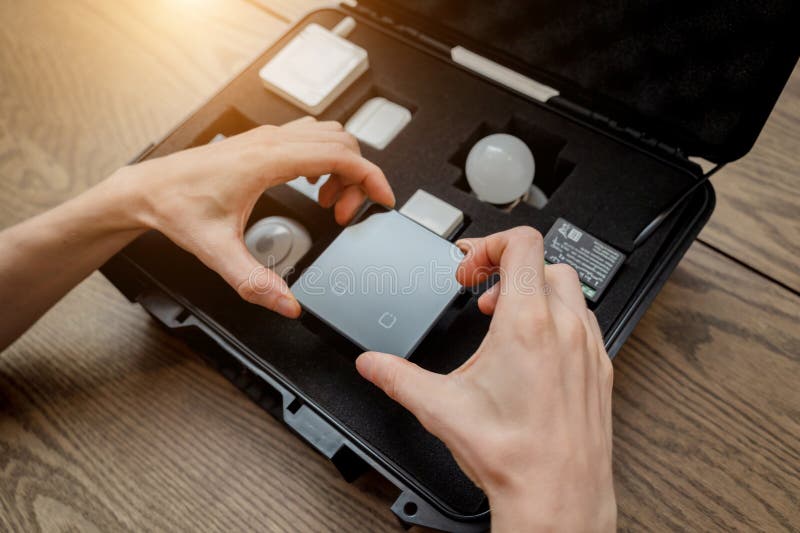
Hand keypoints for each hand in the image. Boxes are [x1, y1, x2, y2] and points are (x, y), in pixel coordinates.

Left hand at [113, 117, 394, 317]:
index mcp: (268, 161)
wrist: (147, 189)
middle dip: (356, 178)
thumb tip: (287, 303)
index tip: (383, 198)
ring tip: (330, 200)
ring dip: (341, 166)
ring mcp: (267, 138)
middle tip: (345, 213)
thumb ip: (253, 281)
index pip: (340, 155)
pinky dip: (323, 159)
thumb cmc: (176, 207)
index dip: (371, 176)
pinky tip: (311, 184)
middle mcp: (270, 142)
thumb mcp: (217, 252)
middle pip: (341, 142)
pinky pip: (309, 138)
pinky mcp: (261, 142)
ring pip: (327, 136)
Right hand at [355, 227, 615, 531]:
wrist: (558, 498)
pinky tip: (533, 348)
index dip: (488, 244)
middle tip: (482, 294)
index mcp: (527, 324)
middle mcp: (566, 329)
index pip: (522, 244)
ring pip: (569, 289)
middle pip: (544, 261)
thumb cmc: (514, 456)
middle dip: (507, 268)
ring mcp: (588, 349)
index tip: (468, 269)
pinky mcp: (600, 370)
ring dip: (535, 291)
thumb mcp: (441, 408)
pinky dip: (557, 318)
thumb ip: (397, 377)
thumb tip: (372, 364)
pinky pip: (584, 322)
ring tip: (505, 319)